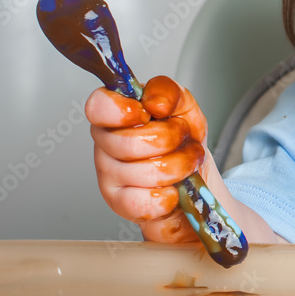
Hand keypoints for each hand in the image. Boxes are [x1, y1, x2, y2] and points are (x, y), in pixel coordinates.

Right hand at [87, 75, 211, 243]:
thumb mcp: (185, 107)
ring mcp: (108, 175)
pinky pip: (140, 202)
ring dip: (177, 168)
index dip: (123, 111)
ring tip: (184, 164)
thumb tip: (154, 100)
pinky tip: (173, 191)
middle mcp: (105, 143)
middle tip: (183, 140)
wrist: (195, 176)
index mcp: (116, 114)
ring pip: (142, 173)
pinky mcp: (118, 203)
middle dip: (170, 142)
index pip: (98, 106)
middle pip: (130, 143)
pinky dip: (166, 197)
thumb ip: (169, 92)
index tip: (147, 114)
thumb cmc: (183, 140)